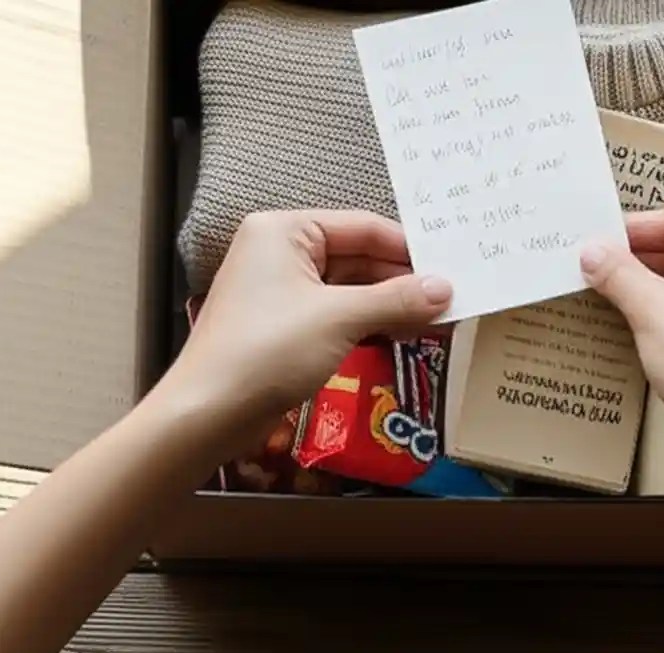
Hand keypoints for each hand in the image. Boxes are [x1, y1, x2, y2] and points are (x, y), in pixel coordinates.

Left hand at [162, 210, 451, 434]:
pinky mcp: (286, 327)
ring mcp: (282, 291)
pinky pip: (339, 315)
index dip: (410, 248)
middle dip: (405, 280)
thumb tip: (446, 290)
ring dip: (393, 304)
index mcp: (285, 231)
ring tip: (441, 319)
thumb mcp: (340, 319)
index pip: (363, 227)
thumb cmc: (267, 352)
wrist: (207, 414)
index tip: (454, 266)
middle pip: (359, 257)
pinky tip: (407, 334)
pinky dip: (372, 323)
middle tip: (455, 297)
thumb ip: (397, 300)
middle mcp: (281, 252)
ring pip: (351, 289)